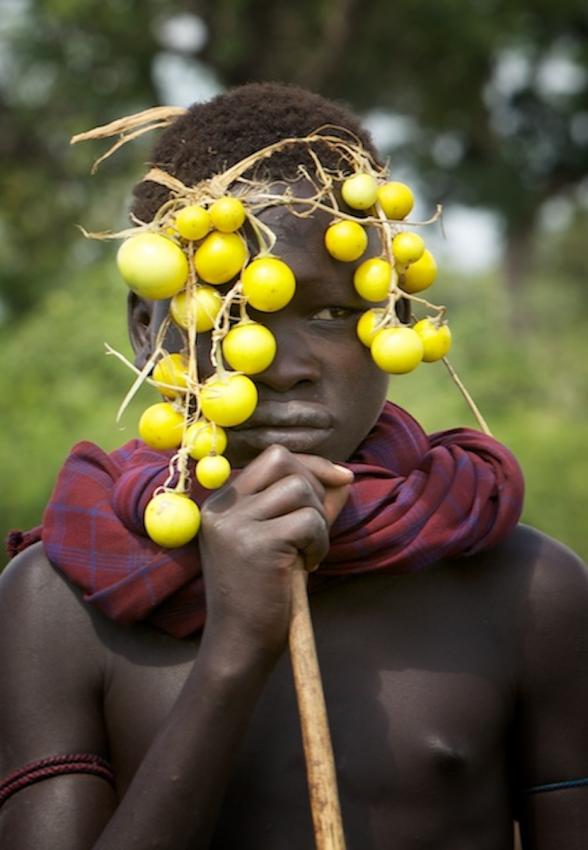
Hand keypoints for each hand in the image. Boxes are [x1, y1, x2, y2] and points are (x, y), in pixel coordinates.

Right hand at [198, 445, 352, 656]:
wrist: (239, 645)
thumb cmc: (262, 595)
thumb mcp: (282, 541)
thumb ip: (309, 506)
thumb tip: (344, 475)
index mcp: (221, 503)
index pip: (273, 458)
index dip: (311, 465)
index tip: (340, 480)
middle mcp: (222, 508)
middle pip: (284, 462)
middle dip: (316, 487)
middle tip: (315, 531)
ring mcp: (235, 524)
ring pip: (300, 490)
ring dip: (319, 519)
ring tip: (309, 551)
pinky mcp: (257, 544)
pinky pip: (309, 521)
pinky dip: (321, 541)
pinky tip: (309, 565)